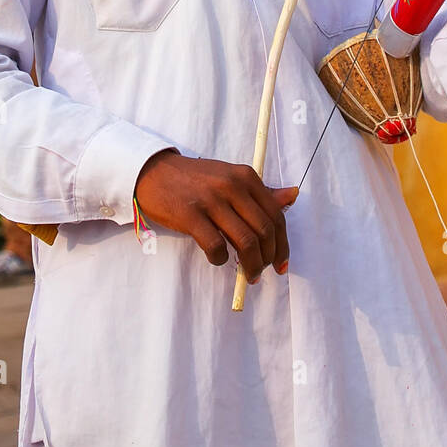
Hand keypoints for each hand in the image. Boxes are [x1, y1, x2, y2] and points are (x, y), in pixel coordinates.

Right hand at [134, 149, 297, 284]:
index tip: (282, 263)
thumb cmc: (196, 180)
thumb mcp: (231, 178)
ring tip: (249, 274)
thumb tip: (293, 195)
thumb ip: (261, 192)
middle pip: (264, 230)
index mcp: (246, 176)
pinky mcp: (191, 215)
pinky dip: (220, 259)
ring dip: (251, 264)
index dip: (283, 244)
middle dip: (269, 258)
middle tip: (263, 272)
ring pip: (245, 241)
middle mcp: (232, 185)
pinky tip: (217, 259)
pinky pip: (216, 246)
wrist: (154, 172)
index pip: (275, 215)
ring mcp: (212, 200)